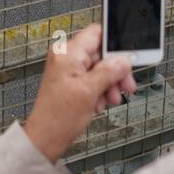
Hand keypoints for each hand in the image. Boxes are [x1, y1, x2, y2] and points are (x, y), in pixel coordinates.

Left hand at [23, 25, 135, 163]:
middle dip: (115, 70)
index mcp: (68, 52)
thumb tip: (123, 60)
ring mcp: (68, 70)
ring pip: (99, 67)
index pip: (97, 33)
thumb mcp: (89, 91)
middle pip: (101, 53)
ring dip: (110, 83)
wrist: (45, 139)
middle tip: (126, 84)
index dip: (115, 44)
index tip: (129, 57)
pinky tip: (101, 102)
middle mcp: (67, 57)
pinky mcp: (71, 82)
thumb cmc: (57, 117)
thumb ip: (108, 72)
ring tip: (111, 99)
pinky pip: (92, 79)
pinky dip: (101, 89)